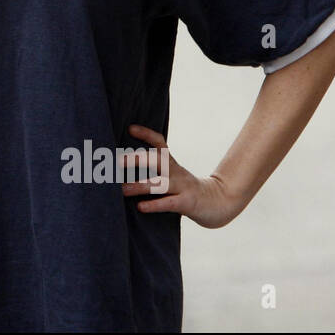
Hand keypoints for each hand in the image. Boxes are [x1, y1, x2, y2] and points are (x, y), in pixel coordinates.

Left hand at [120, 124, 245, 228]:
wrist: (218, 203)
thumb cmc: (186, 190)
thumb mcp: (172, 176)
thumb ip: (152, 171)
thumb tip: (122, 166)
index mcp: (171, 164)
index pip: (160, 143)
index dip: (146, 134)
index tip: (130, 128)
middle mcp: (176, 172)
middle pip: (157, 160)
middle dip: (136, 160)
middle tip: (116, 161)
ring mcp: (182, 186)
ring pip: (160, 183)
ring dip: (139, 186)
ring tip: (121, 189)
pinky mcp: (187, 203)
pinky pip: (169, 203)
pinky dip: (154, 204)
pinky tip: (140, 206)